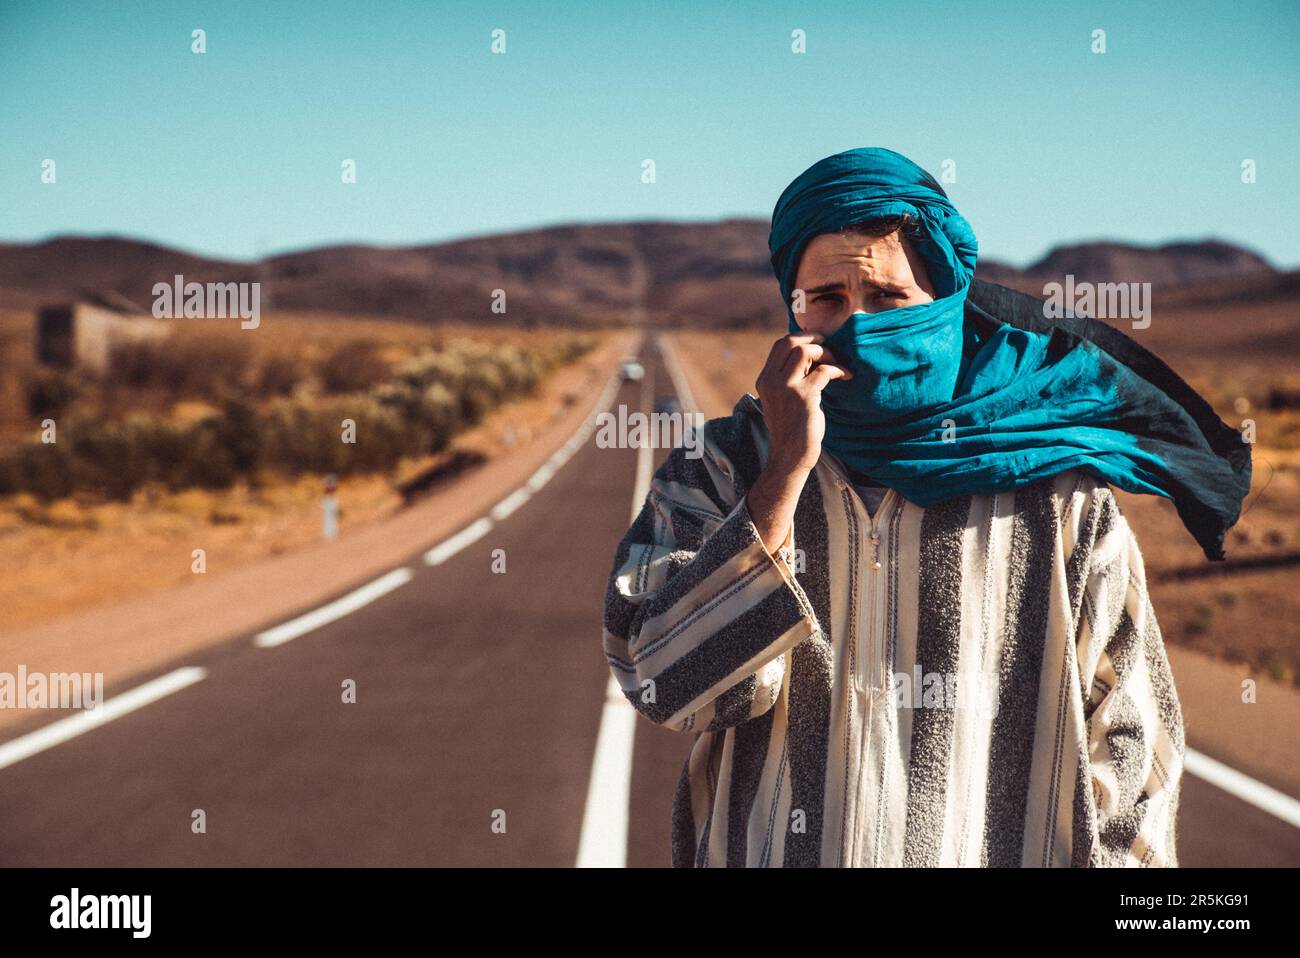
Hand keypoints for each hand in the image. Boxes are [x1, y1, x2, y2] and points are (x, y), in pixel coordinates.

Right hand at [753, 333, 851, 474]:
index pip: (780, 344)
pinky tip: (847, 376)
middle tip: (830, 347)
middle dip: (814, 339)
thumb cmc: (792, 430)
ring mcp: (786, 387)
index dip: (802, 338)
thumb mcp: (783, 400)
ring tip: (837, 364)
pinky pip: (824, 370)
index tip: (819, 345)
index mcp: (765, 380)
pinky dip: (839, 369)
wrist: (789, 457)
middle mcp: (771, 380)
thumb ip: (790, 379)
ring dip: (826, 353)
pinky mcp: (804, 396)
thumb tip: (812, 358)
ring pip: (806, 351)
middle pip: (791, 341)